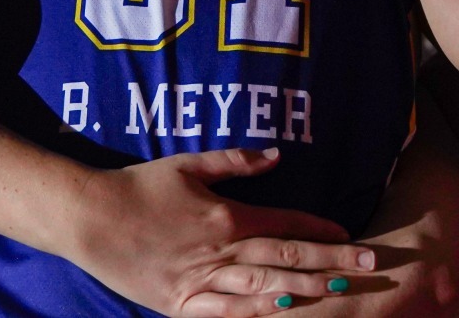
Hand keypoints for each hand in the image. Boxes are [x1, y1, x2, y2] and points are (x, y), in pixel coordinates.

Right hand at [66, 148, 374, 316]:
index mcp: (226, 216)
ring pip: (265, 288)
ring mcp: (202, 281)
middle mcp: (221, 251)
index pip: (285, 224)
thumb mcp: (188, 165)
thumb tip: (277, 155)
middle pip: (286, 258)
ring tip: (340, 291)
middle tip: (368, 263)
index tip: (349, 233)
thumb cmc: (139, 187)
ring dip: (306, 289)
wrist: (90, 219)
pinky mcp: (182, 304)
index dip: (320, 229)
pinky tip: (284, 311)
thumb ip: (236, 162)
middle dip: (330, 261)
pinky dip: (257, 313)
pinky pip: (227, 313)